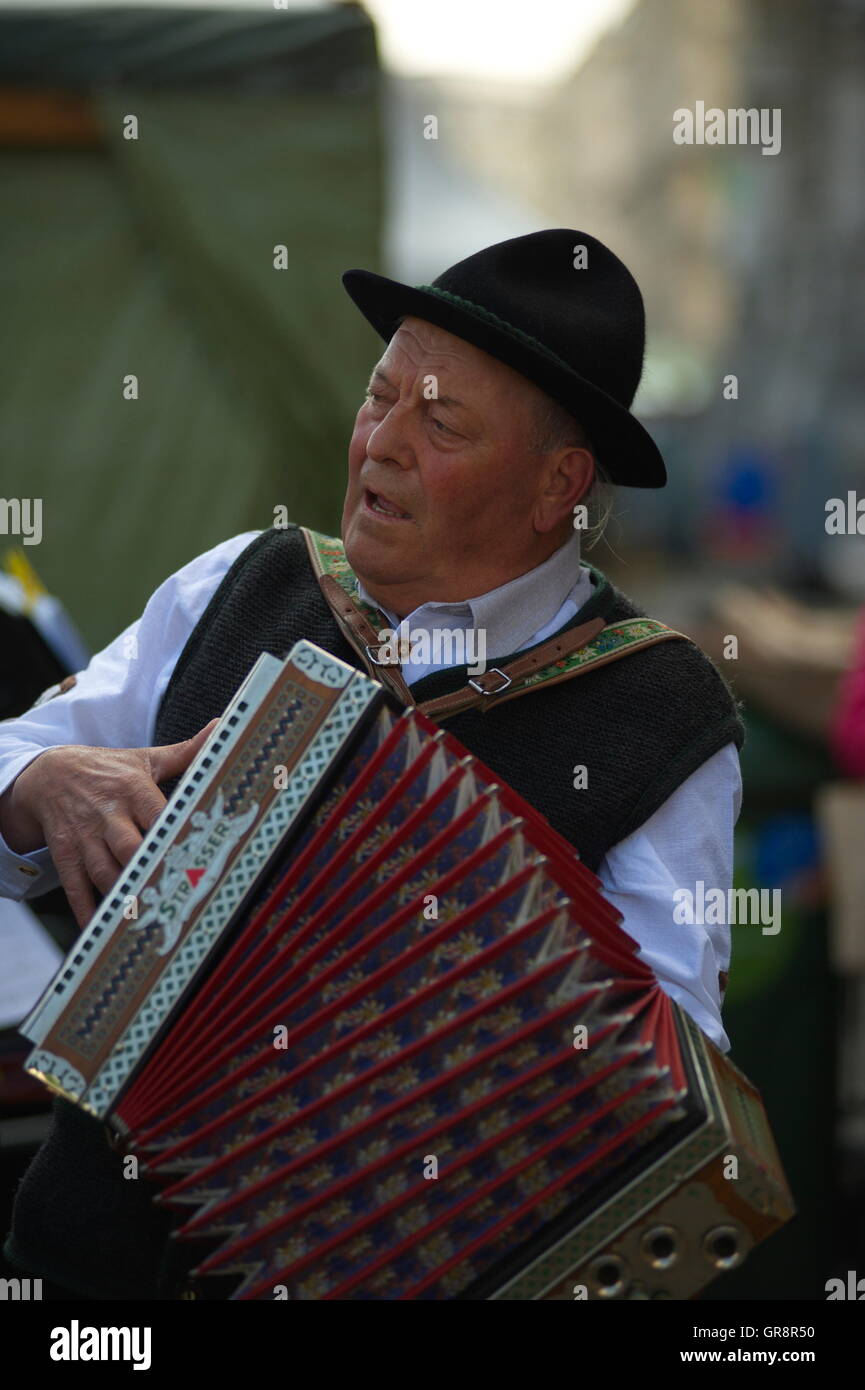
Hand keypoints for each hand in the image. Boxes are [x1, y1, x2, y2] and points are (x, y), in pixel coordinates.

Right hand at [0, 721, 218, 926]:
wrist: (48, 774)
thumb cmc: (107, 769)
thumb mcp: (144, 758)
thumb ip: (186, 751)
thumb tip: (223, 726)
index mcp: (132, 788)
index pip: (157, 814)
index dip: (175, 835)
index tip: (199, 856)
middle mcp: (108, 814)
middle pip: (130, 847)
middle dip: (151, 870)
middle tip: (177, 896)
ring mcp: (84, 837)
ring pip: (104, 871)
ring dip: (124, 895)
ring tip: (148, 917)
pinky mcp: (66, 854)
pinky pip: (75, 886)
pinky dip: (87, 910)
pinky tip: (102, 928)